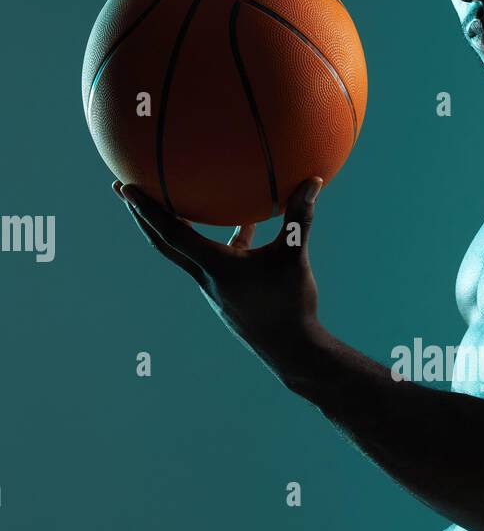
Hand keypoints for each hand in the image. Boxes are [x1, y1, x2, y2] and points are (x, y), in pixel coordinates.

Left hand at [113, 176, 325, 390]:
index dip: (147, 210)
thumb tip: (313, 181)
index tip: (126, 188)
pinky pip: (215, 260)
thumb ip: (299, 217)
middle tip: (123, 189)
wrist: (291, 350)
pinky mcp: (228, 293)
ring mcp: (215, 287)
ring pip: (186, 252)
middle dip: (141, 216)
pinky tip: (243, 226)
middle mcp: (206, 277)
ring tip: (170, 203)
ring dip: (173, 228)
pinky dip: (217, 240)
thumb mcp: (294, 256)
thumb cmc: (291, 304)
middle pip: (163, 243)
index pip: (171, 234)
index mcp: (215, 266)